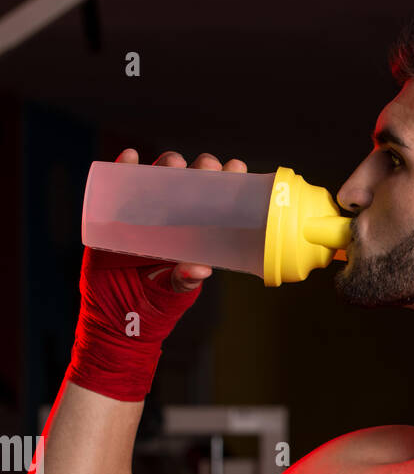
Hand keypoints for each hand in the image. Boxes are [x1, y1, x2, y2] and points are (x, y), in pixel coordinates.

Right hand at [66, 147, 247, 402]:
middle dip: (201, 168)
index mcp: (195, 233)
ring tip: (173, 163)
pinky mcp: (115, 213)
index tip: (237, 167)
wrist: (116, 315)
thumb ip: (184, 279)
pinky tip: (130, 157)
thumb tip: (201, 269)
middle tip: (207, 167)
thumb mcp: (172, 292)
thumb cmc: (154, 304)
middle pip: (190, 181)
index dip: (228, 182)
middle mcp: (173, 217)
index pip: (216, 202)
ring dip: (168, 163)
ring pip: (158, 177)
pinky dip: (123, 167)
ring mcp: (144, 212)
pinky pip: (119, 185)